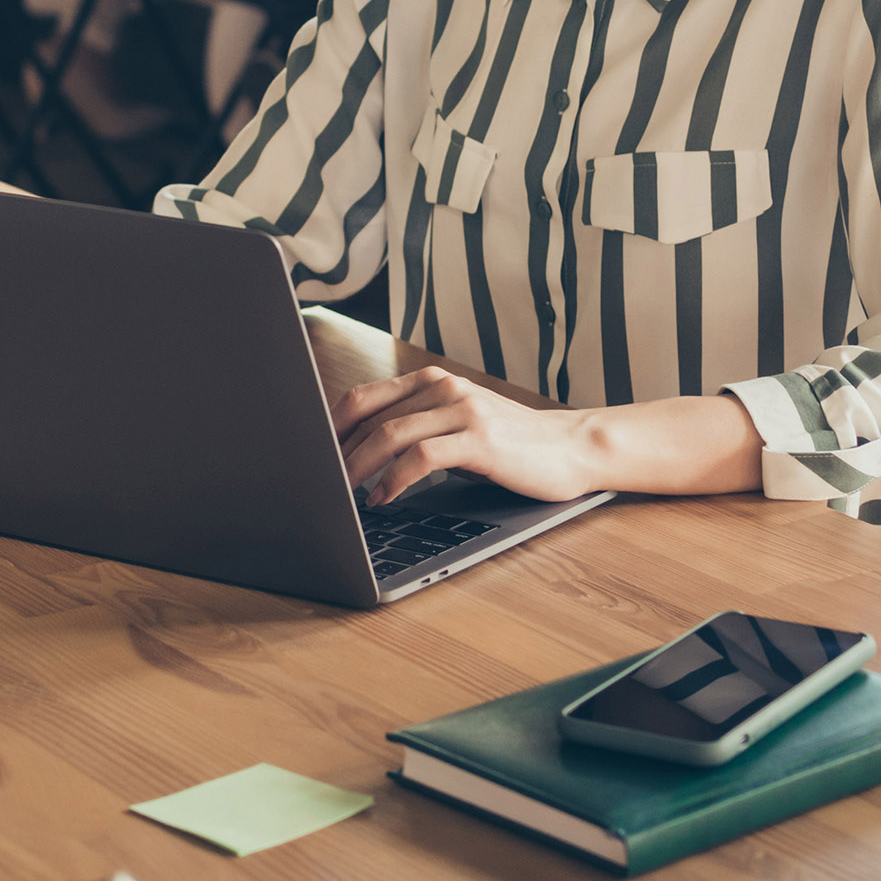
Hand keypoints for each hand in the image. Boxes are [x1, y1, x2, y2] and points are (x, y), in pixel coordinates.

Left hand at [335, 368, 610, 505]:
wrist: (572, 449)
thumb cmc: (510, 444)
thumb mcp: (458, 426)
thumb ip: (418, 427)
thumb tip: (360, 454)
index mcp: (432, 382)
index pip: (363, 397)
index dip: (329, 426)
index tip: (309, 456)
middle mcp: (444, 388)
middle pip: (369, 416)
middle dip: (337, 453)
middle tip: (317, 483)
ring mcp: (463, 410)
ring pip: (390, 434)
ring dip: (358, 468)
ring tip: (342, 495)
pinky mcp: (480, 439)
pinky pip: (421, 457)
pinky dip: (394, 480)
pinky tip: (384, 498)